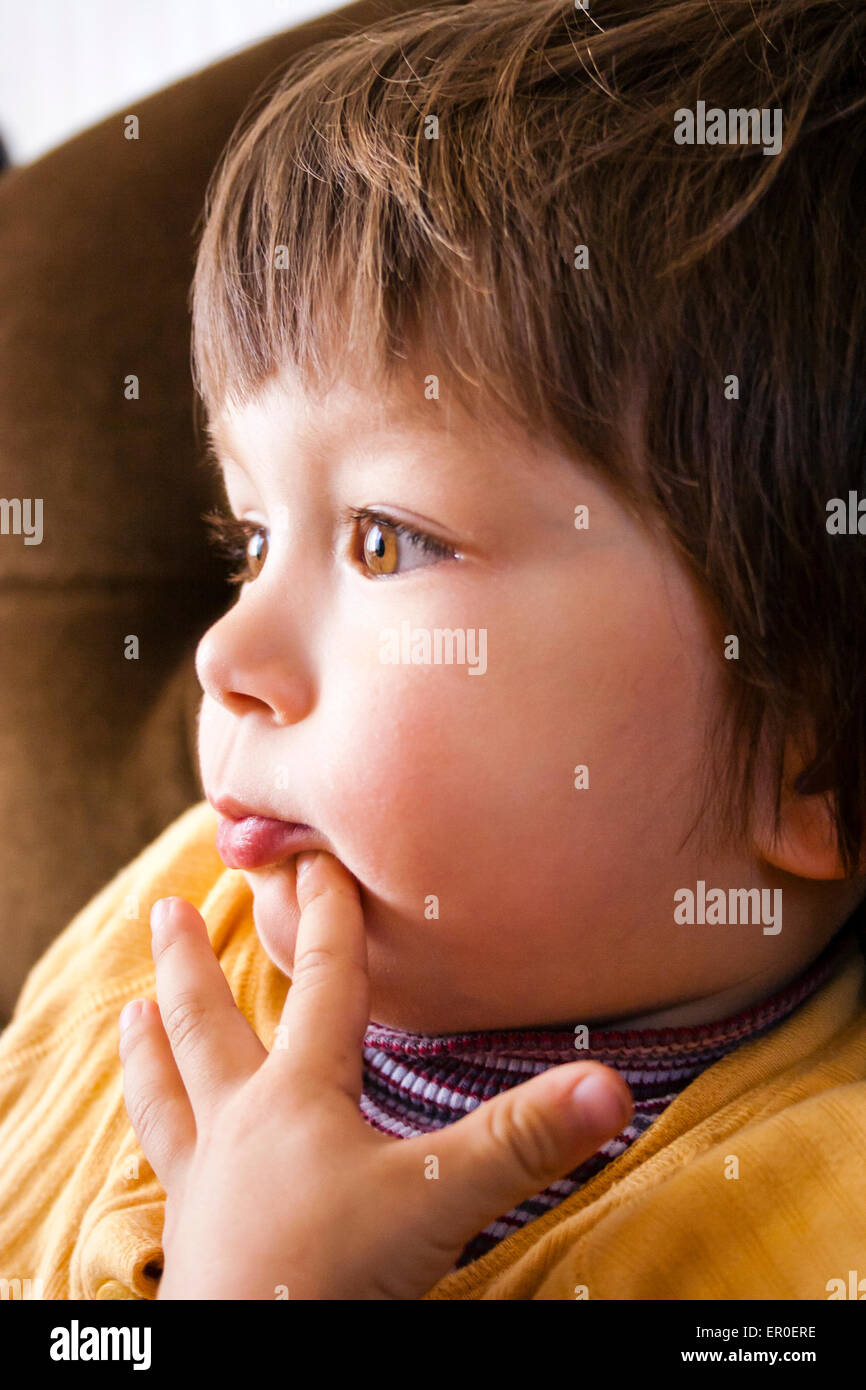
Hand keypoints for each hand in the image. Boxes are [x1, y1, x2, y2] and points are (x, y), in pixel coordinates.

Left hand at [119, 850, 632, 1299]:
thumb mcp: (439, 1197)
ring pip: (168, 1094)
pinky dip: (148, 1144)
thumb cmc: (335, 1275)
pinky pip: (161, 1172)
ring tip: (130, 1011)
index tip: (315, 860)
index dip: (327, 916)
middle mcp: (239, 1123)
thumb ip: (521, 1138)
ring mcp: (205, 1181)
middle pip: (210, 1022)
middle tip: (164, 907)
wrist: (254, 1365)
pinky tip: (149, 1146)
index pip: (322, 982)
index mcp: (298, 1094)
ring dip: (150, 1049)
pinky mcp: (191, 1238)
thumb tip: (607, 1085)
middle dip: (191, 961)